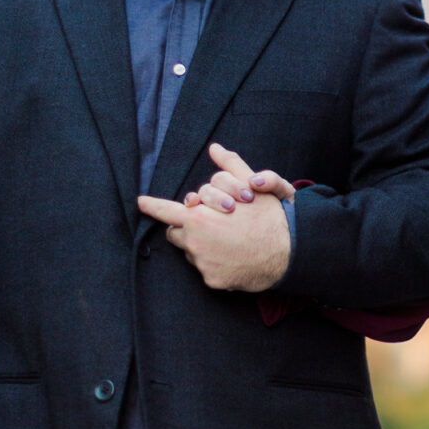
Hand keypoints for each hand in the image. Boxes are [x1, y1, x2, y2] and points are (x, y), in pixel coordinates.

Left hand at [137, 144, 291, 292]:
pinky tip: (233, 256)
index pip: (165, 211)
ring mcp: (202, 263)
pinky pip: (205, 268)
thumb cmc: (269, 218)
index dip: (152, 206)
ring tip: (226, 239)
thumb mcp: (252, 185)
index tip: (141, 202)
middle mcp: (195, 242)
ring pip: (191, 251)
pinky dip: (214, 262)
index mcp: (199, 217)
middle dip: (188, 226)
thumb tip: (215, 148)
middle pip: (176, 232)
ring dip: (201, 244)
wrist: (288, 254)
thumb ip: (230, 166)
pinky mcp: (212, 280)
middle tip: (209, 222)